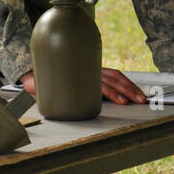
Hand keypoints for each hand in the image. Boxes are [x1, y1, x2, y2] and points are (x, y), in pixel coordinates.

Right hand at [19, 68, 147, 104]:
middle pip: (115, 77)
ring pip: (108, 81)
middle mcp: (87, 70)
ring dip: (125, 91)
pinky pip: (96, 86)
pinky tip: (120, 101)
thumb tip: (102, 102)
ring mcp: (82, 73)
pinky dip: (110, 93)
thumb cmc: (51, 83)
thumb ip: (86, 91)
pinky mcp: (76, 79)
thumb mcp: (72, 86)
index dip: (128, 84)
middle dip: (131, 88)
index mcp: (89, 71)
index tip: (140, 94)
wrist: (30, 78)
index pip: (113, 75)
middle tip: (143, 99)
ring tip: (135, 101)